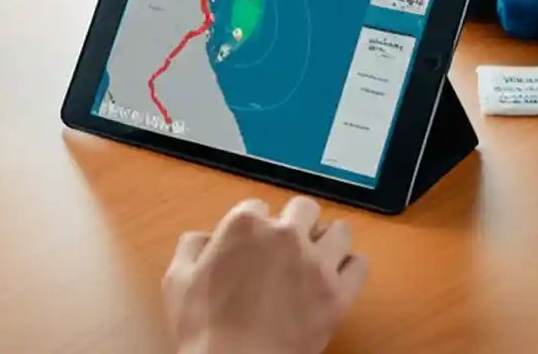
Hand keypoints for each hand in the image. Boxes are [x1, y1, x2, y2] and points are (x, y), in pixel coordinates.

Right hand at [162, 196, 368, 353]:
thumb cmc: (203, 330)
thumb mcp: (176, 282)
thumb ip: (191, 247)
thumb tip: (204, 238)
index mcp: (245, 226)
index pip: (256, 206)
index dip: (253, 227)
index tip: (251, 246)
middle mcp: (286, 235)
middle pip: (303, 208)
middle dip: (294, 223)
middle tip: (285, 248)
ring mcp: (317, 263)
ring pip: (339, 230)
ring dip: (326, 241)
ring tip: (315, 259)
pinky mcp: (338, 294)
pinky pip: (360, 265)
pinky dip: (349, 269)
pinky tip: (335, 278)